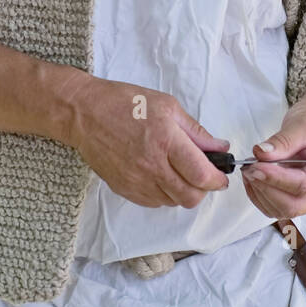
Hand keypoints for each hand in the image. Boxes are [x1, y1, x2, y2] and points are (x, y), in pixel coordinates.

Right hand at [64, 75, 229, 208]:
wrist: (85, 114)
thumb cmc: (126, 103)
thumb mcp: (167, 106)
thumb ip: (195, 131)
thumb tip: (220, 148)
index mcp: (166, 141)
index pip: (201, 175)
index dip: (217, 180)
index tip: (220, 175)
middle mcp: (152, 166)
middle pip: (190, 197)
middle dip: (202, 189)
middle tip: (201, 175)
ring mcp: (136, 181)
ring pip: (173, 202)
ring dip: (182, 191)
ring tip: (177, 171)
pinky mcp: (124, 189)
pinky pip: (153, 202)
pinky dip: (163, 194)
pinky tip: (159, 175)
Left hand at [240, 93, 305, 218]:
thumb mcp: (301, 124)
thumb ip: (281, 142)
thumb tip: (260, 154)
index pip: (303, 185)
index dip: (276, 179)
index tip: (255, 166)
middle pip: (294, 205)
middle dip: (266, 189)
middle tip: (249, 168)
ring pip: (284, 210)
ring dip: (261, 193)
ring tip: (250, 169)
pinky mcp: (302, 196)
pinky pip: (279, 206)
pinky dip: (262, 196)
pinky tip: (254, 177)